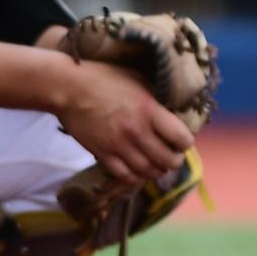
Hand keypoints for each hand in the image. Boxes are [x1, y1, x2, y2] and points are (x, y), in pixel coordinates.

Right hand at [57, 59, 193, 188]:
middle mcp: (137, 132)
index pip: (181, 138)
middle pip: (167, 160)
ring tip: (158, 165)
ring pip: (147, 171)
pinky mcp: (102, 154)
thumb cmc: (107, 78)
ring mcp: (118, 145)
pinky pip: (124, 176)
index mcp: (150, 111)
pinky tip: (138, 171)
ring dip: (157, 171)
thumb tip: (174, 110)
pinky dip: (135, 178)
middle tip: (174, 156)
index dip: (186, 142)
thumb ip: (157, 99)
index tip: (183, 139)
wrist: (70, 88)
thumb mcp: (140, 80)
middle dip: (175, 160)